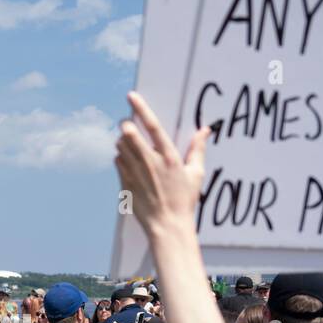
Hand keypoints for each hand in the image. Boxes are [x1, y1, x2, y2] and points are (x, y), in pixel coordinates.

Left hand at [115, 91, 210, 237]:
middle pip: (130, 134)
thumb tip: (205, 130)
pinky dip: (121, 157)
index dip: (141, 108)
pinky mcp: (125, 184)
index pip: (153, 126)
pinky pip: (118, 161)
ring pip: (120, 146)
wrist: (167, 226)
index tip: (131, 96)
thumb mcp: (196, 174)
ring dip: (123, 141)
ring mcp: (135, 173)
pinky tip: (129, 162)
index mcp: (169, 158)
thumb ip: (198, 150)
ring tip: (131, 145)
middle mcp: (150, 163)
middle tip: (128, 124)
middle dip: (126, 124)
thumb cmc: (184, 200)